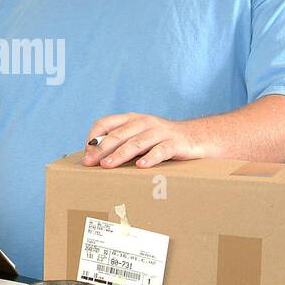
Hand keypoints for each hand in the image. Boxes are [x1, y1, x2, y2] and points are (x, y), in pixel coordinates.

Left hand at [82, 113, 206, 169]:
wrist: (197, 137)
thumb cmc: (162, 140)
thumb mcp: (140, 136)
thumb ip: (122, 142)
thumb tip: (95, 157)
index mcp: (132, 119)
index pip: (106, 122)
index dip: (94, 136)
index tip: (87, 151)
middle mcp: (145, 122)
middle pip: (119, 134)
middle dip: (102, 148)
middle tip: (90, 162)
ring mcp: (160, 132)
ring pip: (137, 142)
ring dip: (120, 154)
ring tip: (107, 165)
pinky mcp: (175, 143)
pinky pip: (161, 150)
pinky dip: (150, 157)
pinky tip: (141, 166)